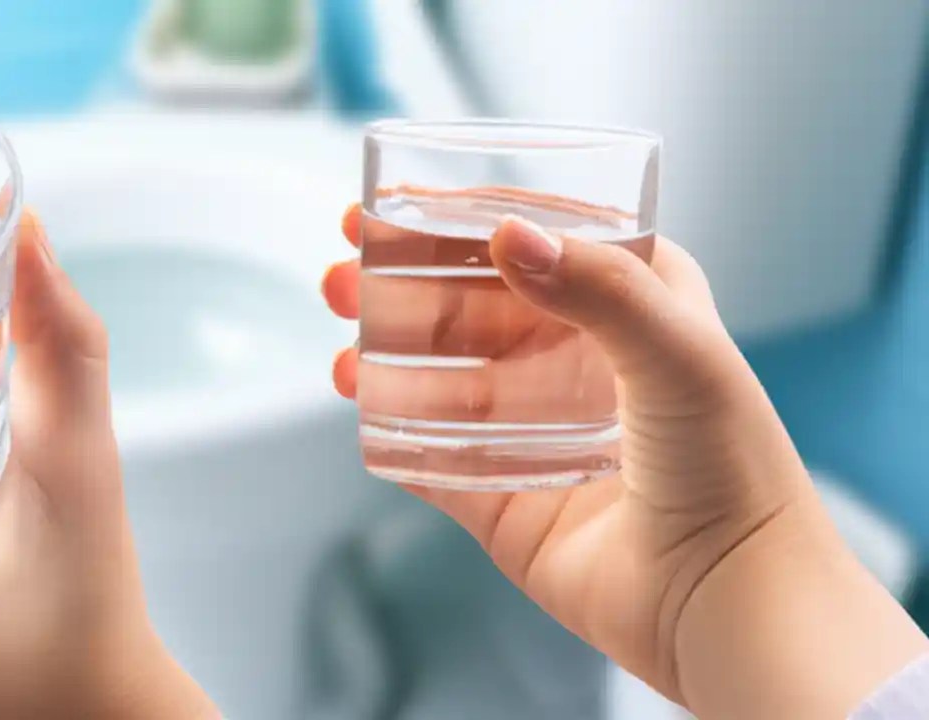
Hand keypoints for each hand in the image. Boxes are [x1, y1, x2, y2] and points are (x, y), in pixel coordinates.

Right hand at [323, 205, 927, 718]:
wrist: (725, 602)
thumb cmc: (728, 468)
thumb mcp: (678, 353)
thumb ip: (600, 287)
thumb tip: (508, 232)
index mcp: (629, 308)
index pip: (537, 242)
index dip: (464, 218)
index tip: (397, 201)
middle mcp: (576, 364)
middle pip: (470, 304)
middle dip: (403, 279)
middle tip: (345, 265)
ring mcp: (532, 431)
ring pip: (439, 372)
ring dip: (384, 344)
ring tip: (342, 328)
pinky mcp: (500, 497)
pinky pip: (428, 452)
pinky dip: (388, 420)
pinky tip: (355, 392)